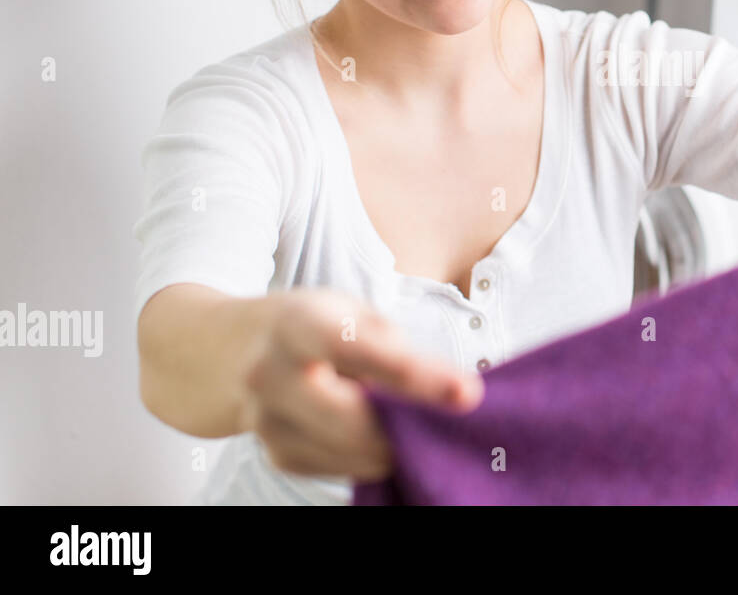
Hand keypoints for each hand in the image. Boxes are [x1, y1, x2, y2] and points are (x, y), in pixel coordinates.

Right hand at [240, 287, 483, 480]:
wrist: (230, 352)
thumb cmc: (309, 325)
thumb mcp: (347, 311)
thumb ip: (389, 344)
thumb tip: (445, 389)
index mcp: (296, 324)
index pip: (358, 351)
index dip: (415, 374)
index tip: (467, 392)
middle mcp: (271, 375)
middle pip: (352, 417)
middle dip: (412, 423)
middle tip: (461, 419)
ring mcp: (267, 422)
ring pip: (351, 451)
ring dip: (398, 443)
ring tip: (428, 424)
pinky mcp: (277, 455)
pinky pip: (340, 467)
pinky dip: (374, 456)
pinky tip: (390, 437)